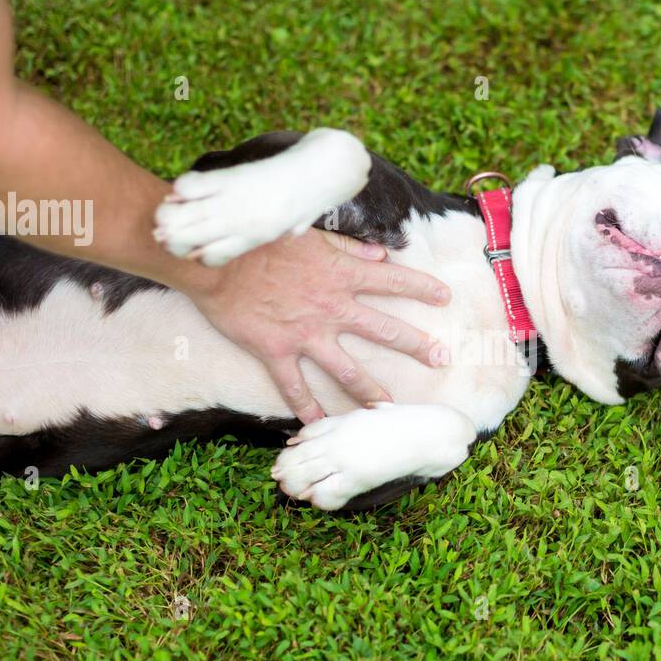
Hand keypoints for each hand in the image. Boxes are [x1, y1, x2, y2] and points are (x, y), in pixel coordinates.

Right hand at [190, 229, 451, 422]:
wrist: (214, 260)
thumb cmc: (261, 240)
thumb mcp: (310, 234)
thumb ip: (348, 247)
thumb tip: (382, 254)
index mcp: (342, 274)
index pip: (393, 280)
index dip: (422, 287)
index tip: (446, 297)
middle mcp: (331, 307)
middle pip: (383, 329)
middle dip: (416, 345)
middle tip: (441, 359)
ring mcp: (305, 333)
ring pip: (346, 369)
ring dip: (370, 391)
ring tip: (389, 409)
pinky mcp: (275, 351)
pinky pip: (294, 386)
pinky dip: (306, 408)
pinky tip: (318, 425)